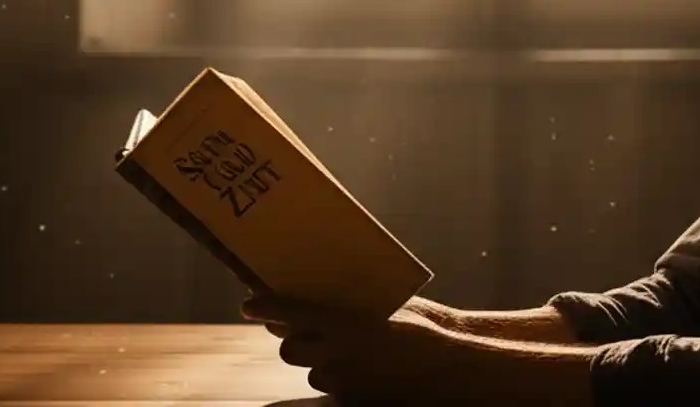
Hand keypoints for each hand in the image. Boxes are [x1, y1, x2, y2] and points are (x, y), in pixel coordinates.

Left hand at [240, 294, 465, 401]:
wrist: (451, 365)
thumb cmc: (424, 325)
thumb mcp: (387, 303)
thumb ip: (349, 305)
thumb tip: (317, 302)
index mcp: (344, 322)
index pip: (288, 313)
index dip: (264, 307)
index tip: (248, 304)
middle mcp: (337, 354)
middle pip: (289, 348)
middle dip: (291, 338)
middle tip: (300, 326)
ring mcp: (343, 381)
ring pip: (310, 370)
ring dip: (318, 359)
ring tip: (346, 349)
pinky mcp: (351, 401)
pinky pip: (331, 389)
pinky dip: (338, 377)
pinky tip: (360, 367)